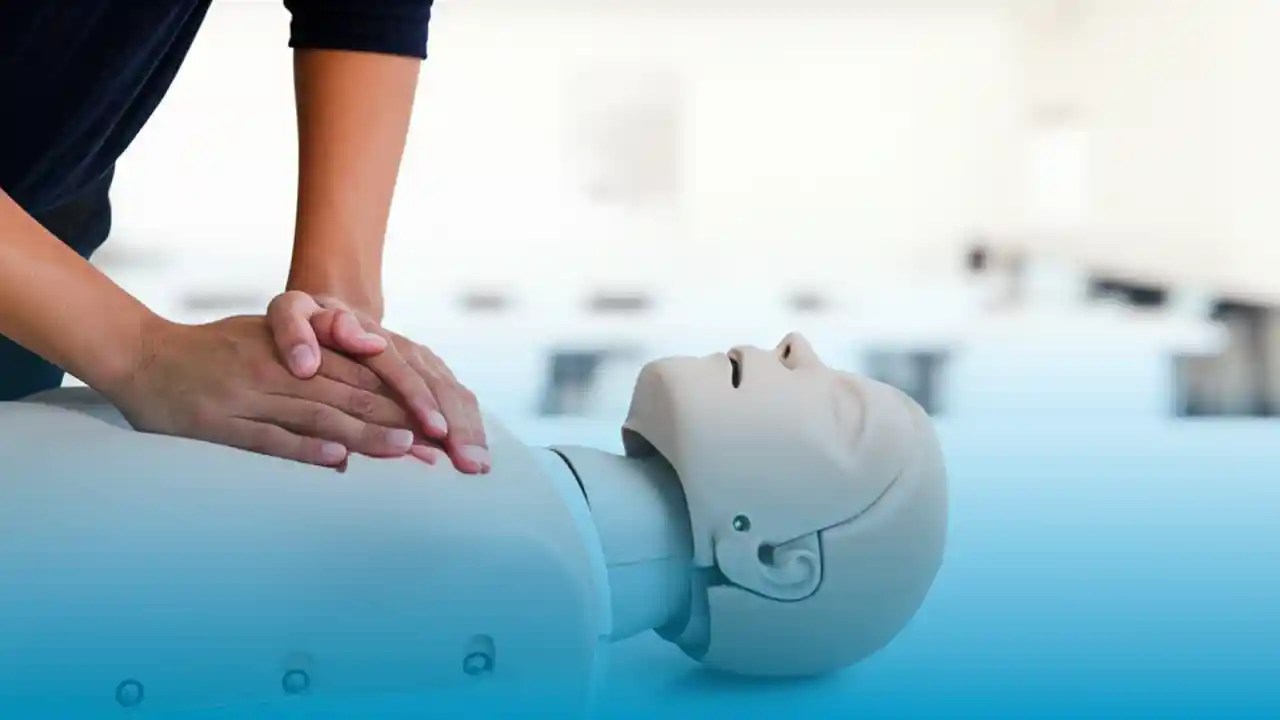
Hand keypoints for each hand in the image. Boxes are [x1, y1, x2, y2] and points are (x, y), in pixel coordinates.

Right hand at [100, 315, 421, 466]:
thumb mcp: (267, 340)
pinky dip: (305, 448)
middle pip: (349, 394)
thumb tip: (367, 385)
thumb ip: (316, 361)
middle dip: (396, 418)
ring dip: (363, 433)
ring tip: (405, 448)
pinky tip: (338, 460)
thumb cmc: (214, 350)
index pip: (360, 370)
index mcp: (293, 348)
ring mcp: (248, 396)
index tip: (434, 416)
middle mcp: (277, 369)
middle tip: (437, 441)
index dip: (400, 393)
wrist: (142, 356)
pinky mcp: (219, 424)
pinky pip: (268, 438)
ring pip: (317, 415)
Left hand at [266, 291, 489, 473]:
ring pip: (455, 394)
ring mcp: (422, 362)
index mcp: (372, 334)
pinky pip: (456, 400)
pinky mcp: (430, 375)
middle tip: (470, 462)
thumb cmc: (305, 320)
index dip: (420, 400)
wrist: (331, 310)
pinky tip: (474, 454)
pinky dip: (467, 427)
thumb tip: (306, 364)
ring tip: (479, 466)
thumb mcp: (290, 313)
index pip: (403, 370)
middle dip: (459, 425)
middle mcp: (406, 348)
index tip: (434, 431)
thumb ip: (294, 331)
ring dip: (469, 430)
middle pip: (441, 386)